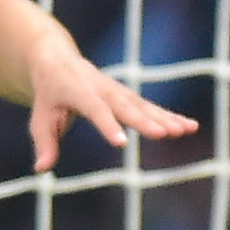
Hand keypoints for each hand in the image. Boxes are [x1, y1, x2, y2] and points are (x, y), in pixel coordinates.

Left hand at [24, 35, 196, 168]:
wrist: (57, 59)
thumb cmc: (48, 95)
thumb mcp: (40, 117)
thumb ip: (44, 142)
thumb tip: (42, 169)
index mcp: (76, 91)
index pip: (94, 110)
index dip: (108, 126)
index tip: (121, 143)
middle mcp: (102, 88)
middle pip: (126, 106)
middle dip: (145, 120)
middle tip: (164, 134)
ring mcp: (118, 91)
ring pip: (143, 105)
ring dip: (165, 118)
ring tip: (186, 130)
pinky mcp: (128, 96)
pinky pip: (151, 107)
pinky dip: (170, 116)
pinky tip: (190, 126)